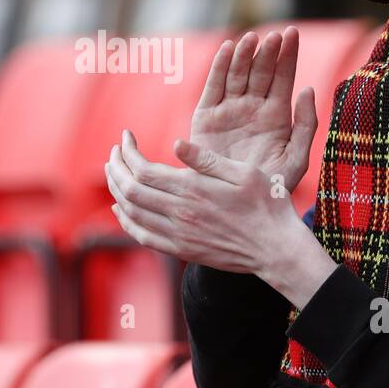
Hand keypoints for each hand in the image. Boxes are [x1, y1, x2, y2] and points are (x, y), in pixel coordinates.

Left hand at [106, 131, 335, 306]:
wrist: (276, 249)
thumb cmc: (266, 204)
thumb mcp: (242, 172)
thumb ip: (205, 159)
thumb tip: (175, 143)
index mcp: (193, 189)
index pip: (143, 170)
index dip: (127, 152)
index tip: (125, 137)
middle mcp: (180, 213)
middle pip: (130, 190)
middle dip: (115, 168)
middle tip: (113, 153)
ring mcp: (179, 235)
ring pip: (132, 213)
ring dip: (116, 192)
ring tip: (112, 174)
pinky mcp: (182, 250)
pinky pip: (143, 236)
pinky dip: (126, 221)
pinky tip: (120, 209)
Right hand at [190, 28, 317, 193]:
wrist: (236, 207)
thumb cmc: (270, 189)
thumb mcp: (296, 159)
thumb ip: (306, 126)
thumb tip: (308, 90)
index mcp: (277, 116)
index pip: (283, 78)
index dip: (287, 55)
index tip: (291, 32)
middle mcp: (253, 109)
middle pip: (261, 72)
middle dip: (268, 52)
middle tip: (274, 35)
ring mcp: (230, 111)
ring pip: (238, 74)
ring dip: (245, 55)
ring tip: (253, 38)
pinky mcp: (207, 117)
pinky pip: (213, 87)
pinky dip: (219, 67)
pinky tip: (227, 49)